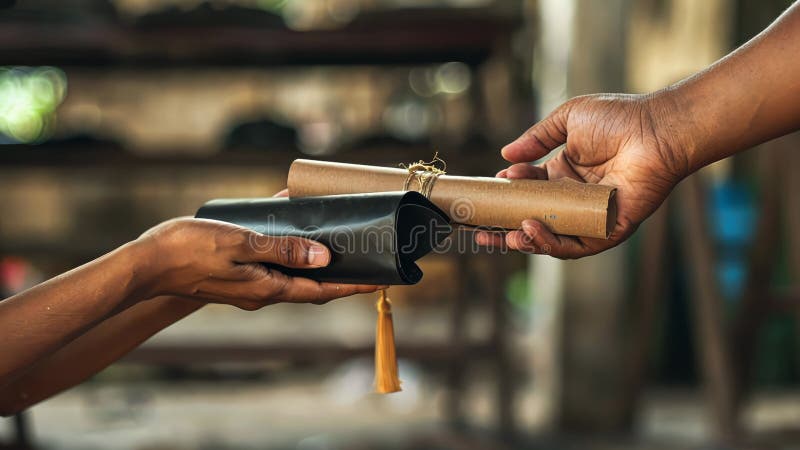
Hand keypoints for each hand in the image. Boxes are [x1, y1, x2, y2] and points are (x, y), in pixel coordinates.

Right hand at [134, 218, 383, 308]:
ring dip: (314, 260)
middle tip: (364, 256)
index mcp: (268, 288)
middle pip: (311, 284)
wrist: (146, 265)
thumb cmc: (190, 251)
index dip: (352, 286)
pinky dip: (287, 249)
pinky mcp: (236, 276)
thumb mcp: (241, 244)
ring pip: (292, 274)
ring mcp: (248, 286)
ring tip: (336, 241)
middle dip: (339, 274)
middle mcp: (262, 292)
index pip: (322, 291)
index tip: (379, 280)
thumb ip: (283, 249)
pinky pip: (271, 264)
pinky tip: (291, 227)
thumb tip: (324, 257)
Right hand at [476, 92, 692, 258]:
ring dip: (527, 241)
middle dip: (506, 231)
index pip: (528, 192)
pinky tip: (531, 230)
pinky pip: (577, 245)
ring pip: (553, 239)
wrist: (656, 129)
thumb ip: (536, 139)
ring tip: (508, 237)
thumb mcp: (567, 120)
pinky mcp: (609, 229)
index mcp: (564, 174)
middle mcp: (575, 199)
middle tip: (481, 235)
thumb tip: (505, 155)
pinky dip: (552, 242)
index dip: (507, 196)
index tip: (489, 194)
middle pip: (534, 221)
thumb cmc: (618, 118)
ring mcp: (591, 216)